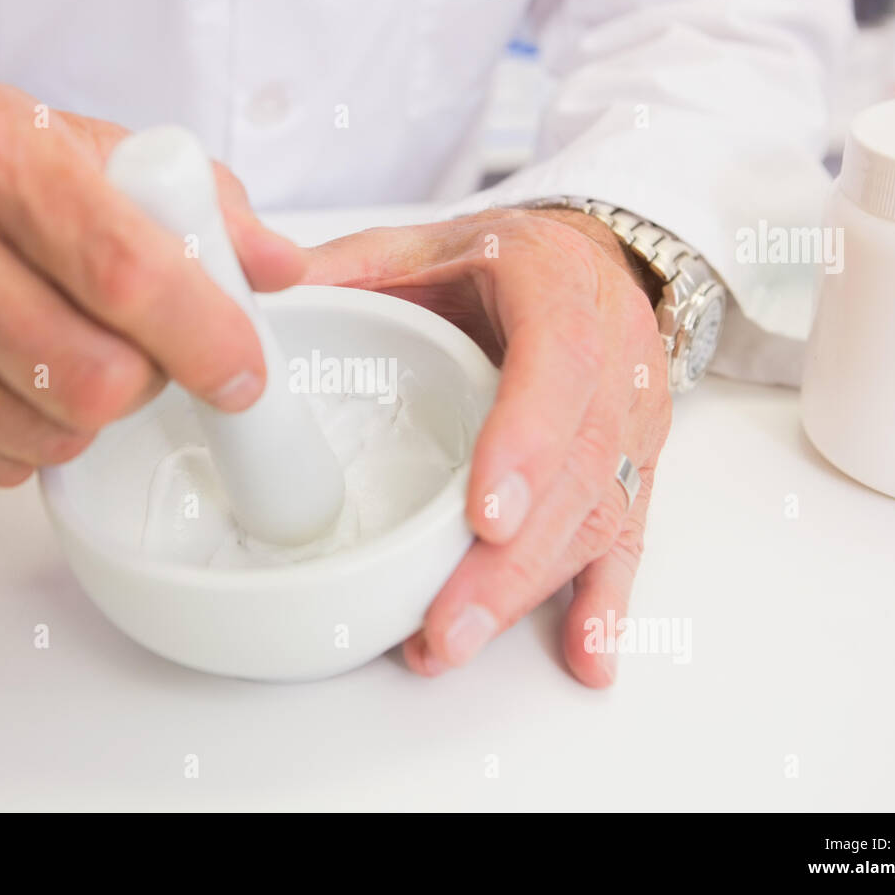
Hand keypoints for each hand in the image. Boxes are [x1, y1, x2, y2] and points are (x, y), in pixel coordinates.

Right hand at [0, 81, 304, 482]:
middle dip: (146, 380)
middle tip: (136, 348)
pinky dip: (27, 435)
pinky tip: (1, 374)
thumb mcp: (73, 143)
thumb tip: (279, 269)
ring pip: (51, 436)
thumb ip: (194, 201)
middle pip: (93, 381)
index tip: (245, 371)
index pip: (125, 273)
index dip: (205, 337)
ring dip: (86, 410)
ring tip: (56, 346)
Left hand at [305, 208, 671, 685]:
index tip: (483, 518)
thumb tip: (261, 292)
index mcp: (560, 291)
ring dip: (531, 591)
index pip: (558, 367)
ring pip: (598, 516)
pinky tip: (586, 653)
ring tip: (456, 641)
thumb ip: (353, 266)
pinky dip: (604, 601)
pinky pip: (628, 538)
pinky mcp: (633, 468)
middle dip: (509, 561)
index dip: (525, 444)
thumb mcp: (428, 241)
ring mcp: (630, 422)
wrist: (595, 263)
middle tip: (445, 624)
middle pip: (577, 471)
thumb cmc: (512, 259)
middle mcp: (613, 361)